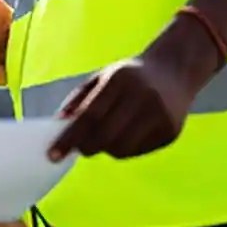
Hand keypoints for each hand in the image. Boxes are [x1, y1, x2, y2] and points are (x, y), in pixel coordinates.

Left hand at [47, 31, 212, 161]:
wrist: (174, 72)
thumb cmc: (129, 76)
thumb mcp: (101, 77)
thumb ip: (79, 99)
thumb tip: (58, 124)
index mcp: (120, 80)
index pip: (89, 115)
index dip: (69, 137)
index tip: (52, 154)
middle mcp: (142, 98)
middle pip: (106, 135)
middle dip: (86, 147)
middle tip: (79, 148)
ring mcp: (160, 116)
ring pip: (122, 148)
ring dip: (106, 148)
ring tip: (105, 136)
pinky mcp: (171, 132)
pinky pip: (138, 150)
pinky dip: (125, 148)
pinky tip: (126, 134)